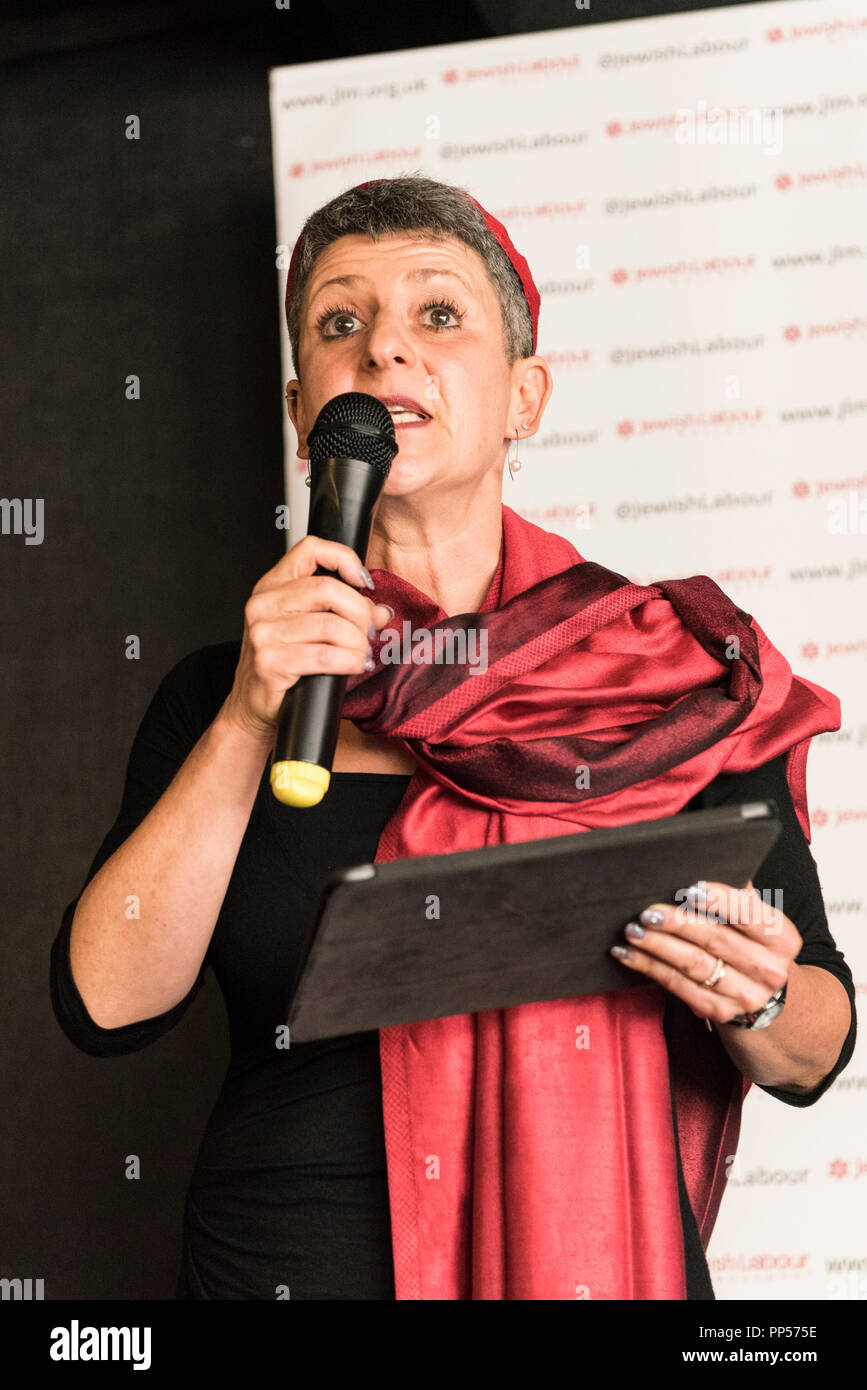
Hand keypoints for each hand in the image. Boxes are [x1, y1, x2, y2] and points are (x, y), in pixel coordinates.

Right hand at [220, 535, 392, 745]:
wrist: (252, 707)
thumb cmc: (281, 666)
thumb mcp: (307, 630)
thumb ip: (342, 613)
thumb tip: (381, 611)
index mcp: (272, 586)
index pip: (310, 549)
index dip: (343, 558)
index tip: (362, 582)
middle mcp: (263, 604)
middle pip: (328, 589)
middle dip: (360, 612)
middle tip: (368, 631)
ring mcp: (264, 633)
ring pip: (331, 626)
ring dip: (357, 642)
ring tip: (361, 653)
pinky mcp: (271, 662)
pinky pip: (325, 656)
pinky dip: (350, 661)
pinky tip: (354, 665)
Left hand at [610, 879, 801, 1024]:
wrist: (766, 1000)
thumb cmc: (751, 945)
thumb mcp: (757, 923)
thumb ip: (737, 896)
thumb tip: (701, 860)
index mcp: (783, 938)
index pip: (751, 914)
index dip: (719, 900)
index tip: (689, 888)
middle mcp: (769, 969)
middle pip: (717, 940)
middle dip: (678, 923)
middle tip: (647, 911)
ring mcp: (745, 995)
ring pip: (694, 965)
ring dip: (658, 946)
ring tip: (632, 930)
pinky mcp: (718, 1011)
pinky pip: (678, 986)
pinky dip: (649, 968)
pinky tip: (628, 954)